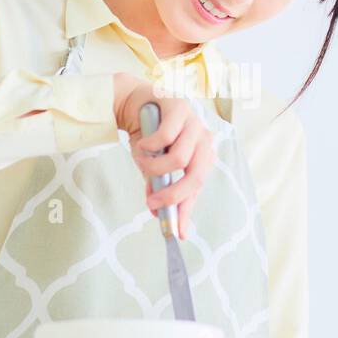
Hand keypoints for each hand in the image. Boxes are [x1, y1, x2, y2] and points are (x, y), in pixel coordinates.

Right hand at [112, 72, 215, 239]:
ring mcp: (194, 122)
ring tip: (140, 162)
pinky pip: (165, 137)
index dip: (187, 211)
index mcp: (202, 156)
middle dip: (172, 194)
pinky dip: (148, 146)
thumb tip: (161, 218)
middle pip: (196, 176)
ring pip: (180, 158)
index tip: (177, 232)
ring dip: (154, 167)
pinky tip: (142, 144)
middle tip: (152, 203)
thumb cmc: (148, 137)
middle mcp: (204, 140)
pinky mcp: (180, 108)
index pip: (197, 188)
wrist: (133, 104)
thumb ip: (160, 189)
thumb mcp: (154, 168)